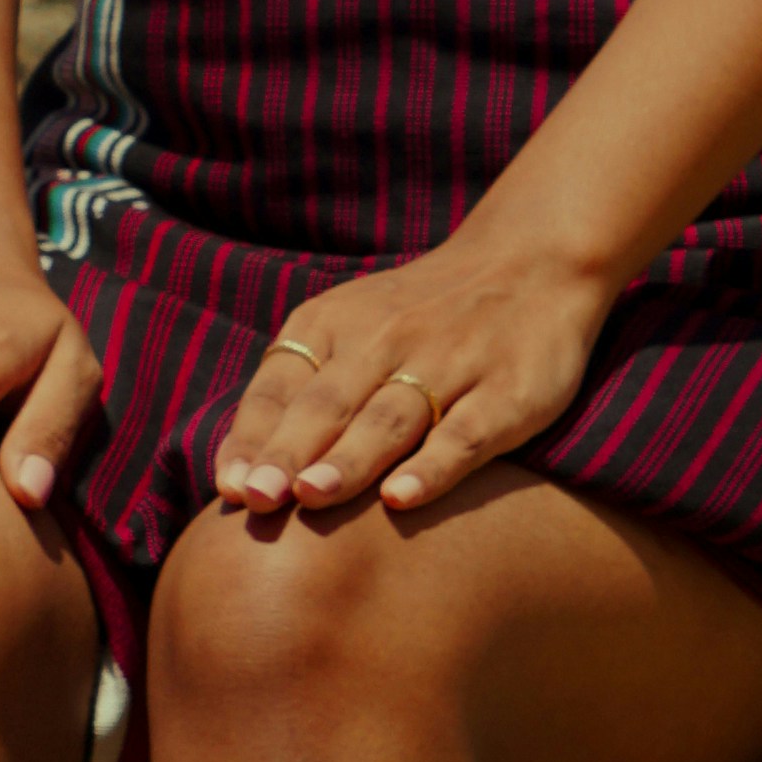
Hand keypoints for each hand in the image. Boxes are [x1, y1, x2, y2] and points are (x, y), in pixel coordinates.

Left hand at [213, 236, 611, 516]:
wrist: (531, 261)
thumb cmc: (421, 316)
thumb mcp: (351, 329)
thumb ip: (300, 393)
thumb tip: (238, 477)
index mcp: (334, 325)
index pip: (282, 387)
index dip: (254, 437)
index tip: (230, 487)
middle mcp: (386, 341)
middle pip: (328, 405)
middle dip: (288, 453)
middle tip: (257, 500)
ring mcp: (449, 365)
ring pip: (388, 418)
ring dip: (349, 459)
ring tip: (312, 497)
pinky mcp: (506, 392)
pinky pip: (464, 433)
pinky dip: (433, 467)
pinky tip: (402, 499)